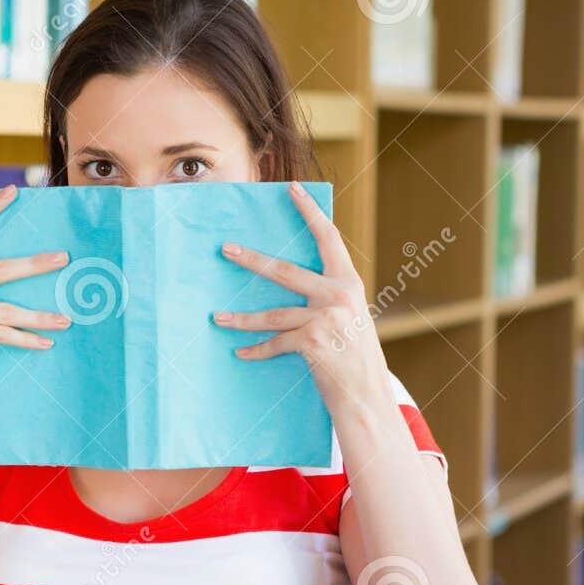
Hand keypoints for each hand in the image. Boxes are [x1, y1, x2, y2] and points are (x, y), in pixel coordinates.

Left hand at [210, 181, 392, 412]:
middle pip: (285, 270)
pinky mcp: (312, 341)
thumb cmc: (353, 356)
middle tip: (226, 248)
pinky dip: (257, 350)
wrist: (366, 395)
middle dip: (251, 259)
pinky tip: (241, 354)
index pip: (328, 238)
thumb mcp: (349, 317)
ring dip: (241, 318)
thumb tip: (292, 281)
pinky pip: (275, 342)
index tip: (291, 189)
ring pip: (272, 313)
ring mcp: (325, 318)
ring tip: (217, 318)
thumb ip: (328, 297)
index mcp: (349, 282)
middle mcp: (339, 295)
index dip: (309, 212)